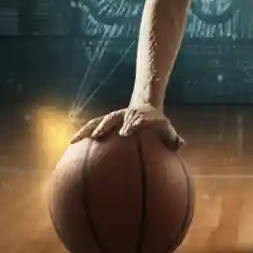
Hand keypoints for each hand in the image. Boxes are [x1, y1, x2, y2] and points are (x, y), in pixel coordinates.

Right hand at [70, 102, 184, 149]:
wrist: (145, 107)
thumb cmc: (158, 125)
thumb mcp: (167, 130)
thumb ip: (173, 138)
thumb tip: (180, 145)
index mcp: (141, 117)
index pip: (136, 119)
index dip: (131, 124)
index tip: (125, 133)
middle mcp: (126, 115)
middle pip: (114, 118)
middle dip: (106, 125)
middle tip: (98, 135)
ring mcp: (114, 117)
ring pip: (99, 121)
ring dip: (88, 130)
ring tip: (75, 140)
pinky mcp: (105, 121)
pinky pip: (92, 127)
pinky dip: (83, 134)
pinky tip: (72, 144)